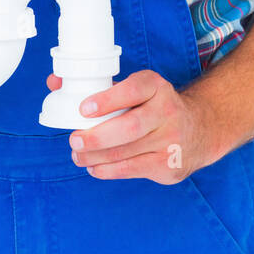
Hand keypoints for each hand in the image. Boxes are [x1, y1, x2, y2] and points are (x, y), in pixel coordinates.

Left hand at [48, 68, 218, 183]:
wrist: (199, 130)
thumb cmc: (154, 107)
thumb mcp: (136, 89)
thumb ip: (98, 86)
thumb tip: (54, 83)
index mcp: (157, 86)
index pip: (134, 89)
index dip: (108, 99)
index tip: (84, 109)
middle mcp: (168, 111)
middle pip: (130, 127)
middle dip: (97, 137)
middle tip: (74, 140)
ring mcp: (171, 140)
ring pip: (129, 152)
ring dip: (97, 157)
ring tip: (78, 156)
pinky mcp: (170, 165)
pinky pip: (134, 169)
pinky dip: (109, 170)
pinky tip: (94, 167)